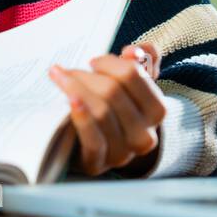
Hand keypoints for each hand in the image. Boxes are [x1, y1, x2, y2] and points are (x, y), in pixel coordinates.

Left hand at [47, 42, 165, 176]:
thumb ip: (144, 58)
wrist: (101, 145)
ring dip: (76, 89)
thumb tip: (135, 52)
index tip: (93, 62)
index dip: (109, 62)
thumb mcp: (135, 81)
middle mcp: (144, 135)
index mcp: (157, 111)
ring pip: (101, 112)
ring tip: (60, 78)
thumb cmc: (116, 107)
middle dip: (87, 76)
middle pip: (113, 92)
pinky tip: (69, 100)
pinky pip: (92, 139)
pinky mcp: (98, 164)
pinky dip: (81, 117)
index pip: (133, 75)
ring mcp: (122, 153)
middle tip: (68, 71)